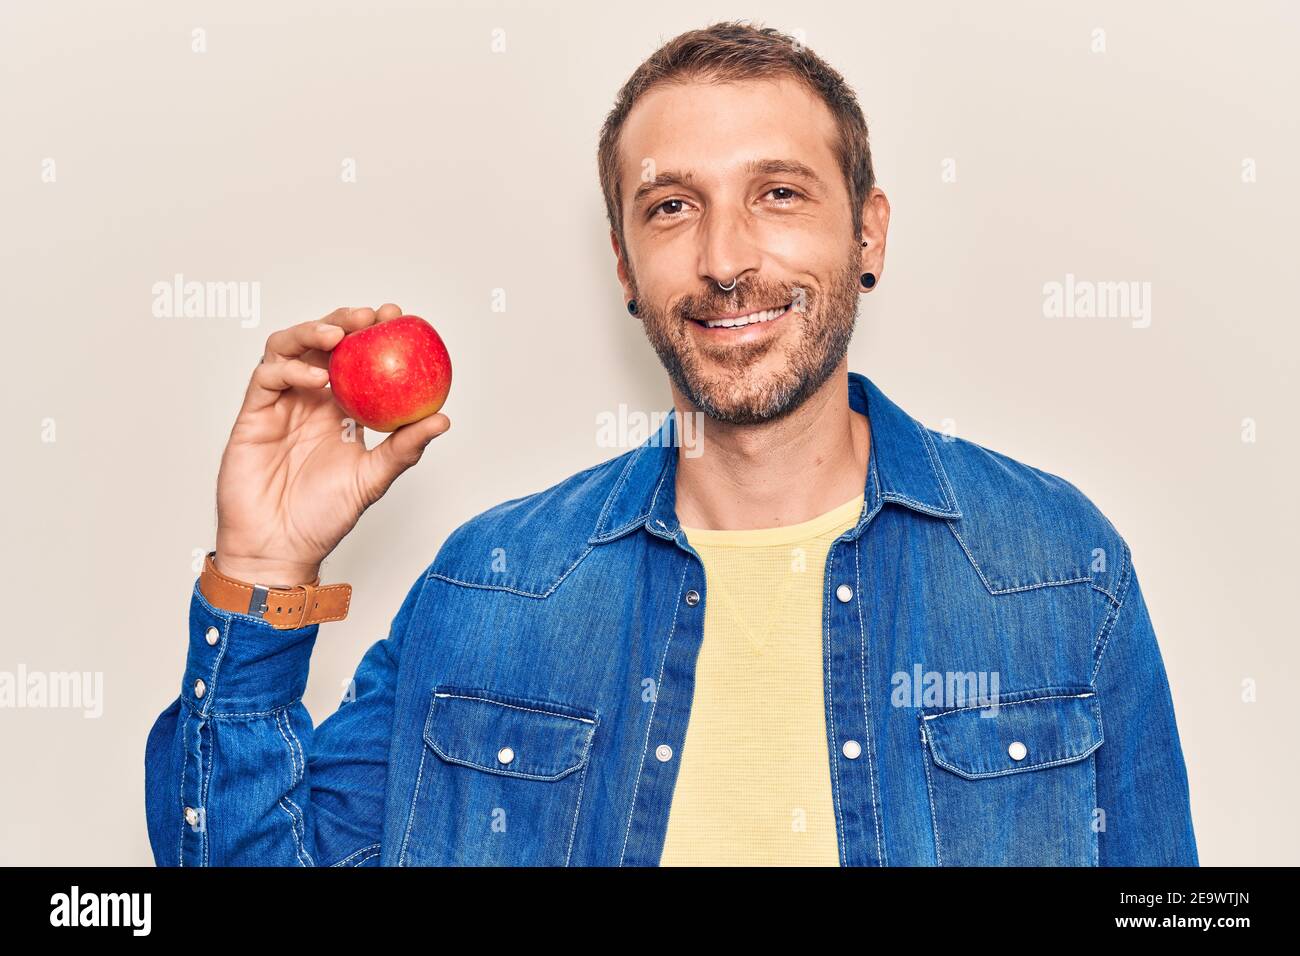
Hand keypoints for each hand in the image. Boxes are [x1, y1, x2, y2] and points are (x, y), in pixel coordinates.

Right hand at [213, 304, 450, 584]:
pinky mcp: (253, 414)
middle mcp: (310, 400)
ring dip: (312, 331)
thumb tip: (442, 420)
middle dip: (346, 320)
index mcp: (341, 410)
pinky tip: (317, 378)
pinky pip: (267, 376)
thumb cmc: (323, 518)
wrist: (278, 547)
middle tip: (371, 316)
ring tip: (340, 334)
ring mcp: (280, 403)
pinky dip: (291, 368)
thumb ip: (403, 449)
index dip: (375, 334)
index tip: (399, 319)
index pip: (358, 361)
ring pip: (289, 348)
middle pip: (322, 343)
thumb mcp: (373, 480)